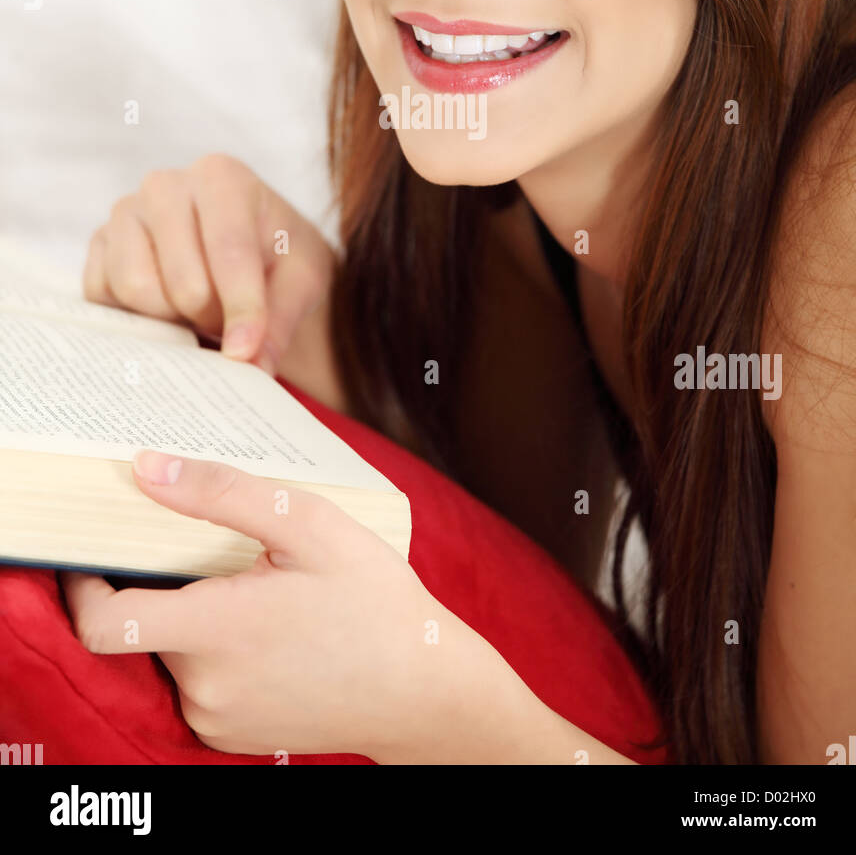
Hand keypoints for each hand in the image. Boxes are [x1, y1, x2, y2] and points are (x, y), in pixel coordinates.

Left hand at [60, 451, 482, 761]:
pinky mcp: (232, 735)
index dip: (83, 586)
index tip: (93, 552)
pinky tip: (270, 631)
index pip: (105, 622)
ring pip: (173, 652)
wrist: (424, 691)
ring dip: (197, 619)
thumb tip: (148, 469)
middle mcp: (205, 685)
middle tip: (225, 555)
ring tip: (261, 592)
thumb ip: (221, 494)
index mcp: (216, 630)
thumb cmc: (374, 601)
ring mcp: (217, 717)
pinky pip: (199, 683)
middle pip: (146, 625)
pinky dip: (217, 653)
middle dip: (169, 585)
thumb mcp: (307, 525)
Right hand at [82, 154, 335, 379]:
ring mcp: (124, 212)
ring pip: (136, 290)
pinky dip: (138, 316)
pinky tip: (166, 307)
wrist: (246, 246)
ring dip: (172, 318)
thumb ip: (282, 319)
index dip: (241, 308)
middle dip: (210, 317)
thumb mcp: (302, 279)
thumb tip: (252, 365)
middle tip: (227, 321)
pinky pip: (104, 297)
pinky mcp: (97, 245)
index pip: (228, 249)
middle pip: (182, 281)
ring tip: (197, 309)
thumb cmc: (277, 254)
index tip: (246, 353)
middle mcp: (165, 186)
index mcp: (221, 177)